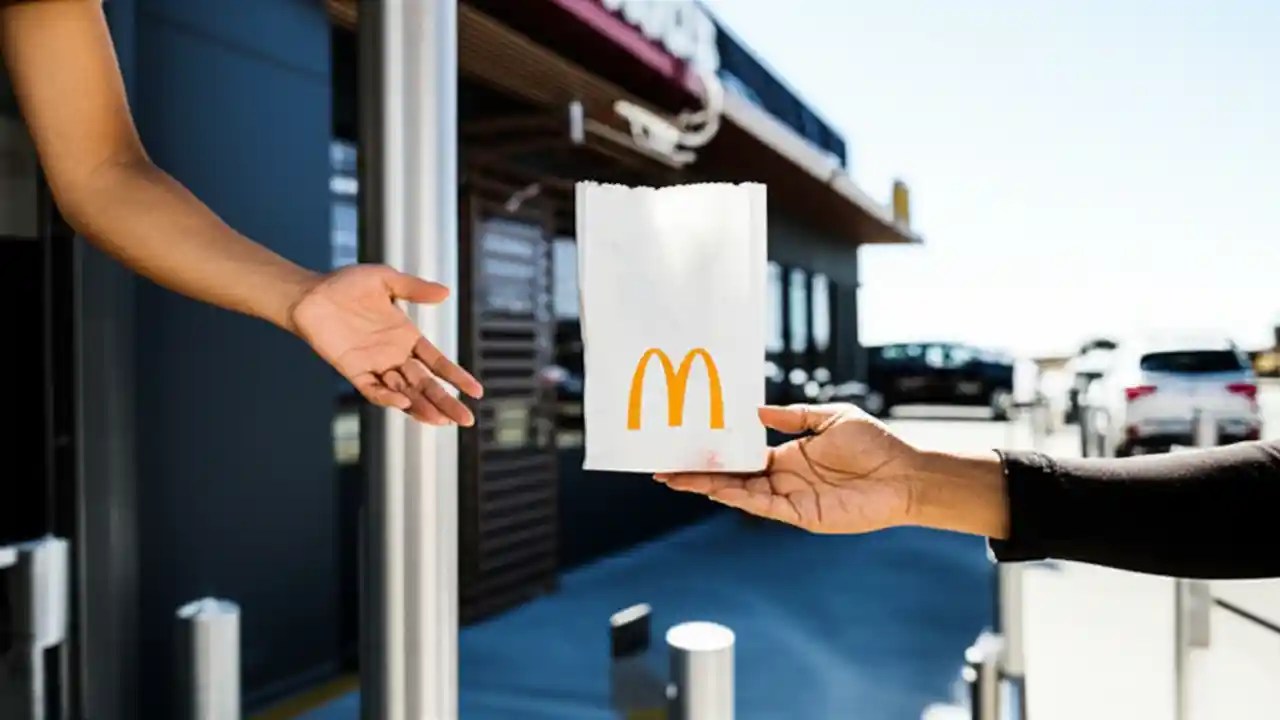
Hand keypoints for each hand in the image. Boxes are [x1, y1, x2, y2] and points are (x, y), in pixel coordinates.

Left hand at [289, 264, 482, 425]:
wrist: (309, 294)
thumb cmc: (345, 285)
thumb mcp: (385, 279)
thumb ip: (414, 288)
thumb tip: (446, 293)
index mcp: (406, 337)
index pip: (437, 363)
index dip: (456, 377)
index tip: (476, 392)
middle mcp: (394, 356)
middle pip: (426, 384)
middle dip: (446, 402)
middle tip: (466, 420)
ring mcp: (374, 366)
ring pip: (404, 392)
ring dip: (422, 407)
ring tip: (442, 420)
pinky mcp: (353, 371)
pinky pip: (373, 390)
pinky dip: (388, 398)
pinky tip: (404, 404)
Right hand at [656, 404, 919, 532]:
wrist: (906, 473)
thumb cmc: (875, 443)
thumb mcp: (830, 417)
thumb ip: (792, 415)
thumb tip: (756, 409)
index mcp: (787, 456)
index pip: (741, 456)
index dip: (714, 452)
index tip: (686, 444)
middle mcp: (783, 478)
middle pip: (731, 476)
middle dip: (697, 473)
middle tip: (663, 467)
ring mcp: (790, 498)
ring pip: (739, 493)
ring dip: (708, 485)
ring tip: (676, 479)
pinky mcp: (802, 514)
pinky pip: (763, 507)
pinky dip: (738, 498)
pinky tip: (716, 489)